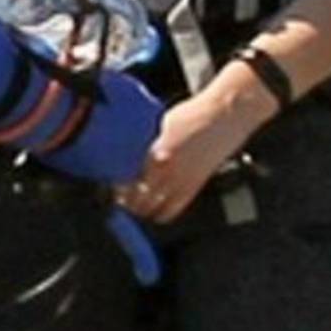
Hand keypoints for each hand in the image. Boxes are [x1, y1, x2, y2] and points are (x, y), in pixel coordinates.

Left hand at [118, 79, 263, 231]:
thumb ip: (140, 142)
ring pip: (150, 208)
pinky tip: (153, 210)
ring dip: (138, 209)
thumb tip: (120, 153)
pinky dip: (159, 214)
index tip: (106, 185)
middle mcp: (165, 169)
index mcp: (153, 150)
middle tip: (116, 198)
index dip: (112, 185)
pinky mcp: (193, 188)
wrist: (224, 117)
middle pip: (134, 197)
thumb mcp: (157, 124)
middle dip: (123, 200)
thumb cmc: (192, 117)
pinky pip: (171, 211)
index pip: (123, 177)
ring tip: (131, 205)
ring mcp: (180, 181)